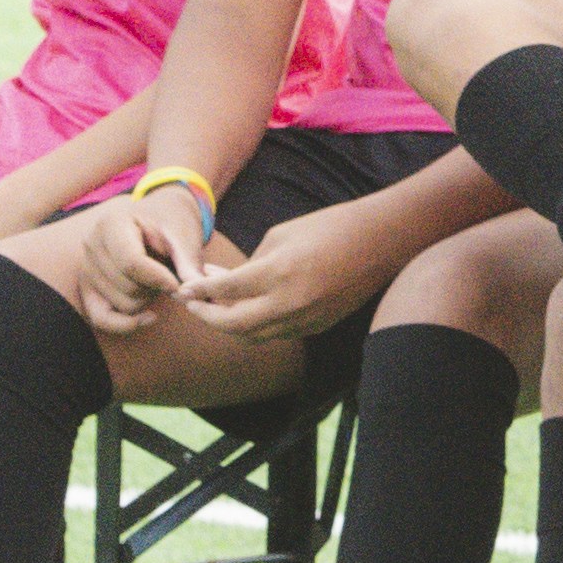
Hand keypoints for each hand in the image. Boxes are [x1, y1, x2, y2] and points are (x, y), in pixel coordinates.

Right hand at [71, 180, 208, 329]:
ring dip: (148, 299)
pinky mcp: (88, 288)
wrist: (159, 217)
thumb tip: (192, 293)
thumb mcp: (183, 237)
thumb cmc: (171, 224)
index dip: (159, 279)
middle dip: (156, 288)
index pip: (131, 263)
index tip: (178, 283)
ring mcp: (86, 268)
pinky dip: (128, 323)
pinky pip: (102, 319)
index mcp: (112, 223)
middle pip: (128, 287)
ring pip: (123, 304)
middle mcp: (92, 244)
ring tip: (155, 278)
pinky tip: (150, 316)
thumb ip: (188, 264)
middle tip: (167, 273)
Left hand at [180, 204, 376, 346]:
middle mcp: (290, 302)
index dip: (199, 291)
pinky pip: (277, 334)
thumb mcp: (282, 235)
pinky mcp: (318, 327)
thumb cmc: (330, 226)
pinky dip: (257, 326)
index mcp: (279, 272)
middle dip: (207, 316)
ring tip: (215, 308)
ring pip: (254, 336)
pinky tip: (248, 310)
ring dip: (230, 325)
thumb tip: (222, 282)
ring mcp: (306, 319)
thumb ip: (251, 263)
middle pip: (234, 325)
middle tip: (191, 305)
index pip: (226, 291)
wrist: (380, 241)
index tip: (182, 289)